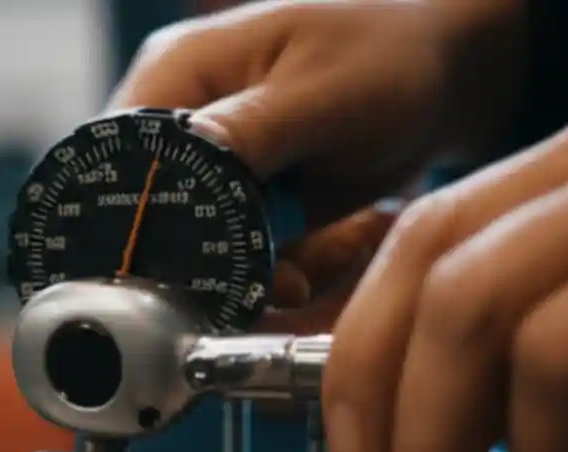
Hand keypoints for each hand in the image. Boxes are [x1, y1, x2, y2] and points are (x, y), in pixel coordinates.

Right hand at [107, 0, 525, 315]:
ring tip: (312, 269)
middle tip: (278, 279)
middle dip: (211, 257)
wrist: (446, 78)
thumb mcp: (325, 90)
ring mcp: (212, 167)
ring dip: (254, 269)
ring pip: (198, 246)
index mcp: (179, 72)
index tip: (194, 260)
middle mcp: (181, 123)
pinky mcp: (245, 203)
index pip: (121, 153)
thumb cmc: (391, 55)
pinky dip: (280, 270)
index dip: (141, 212)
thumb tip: (183, 158)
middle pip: (152, 211)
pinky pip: (239, 256)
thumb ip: (252, 128)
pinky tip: (322, 259)